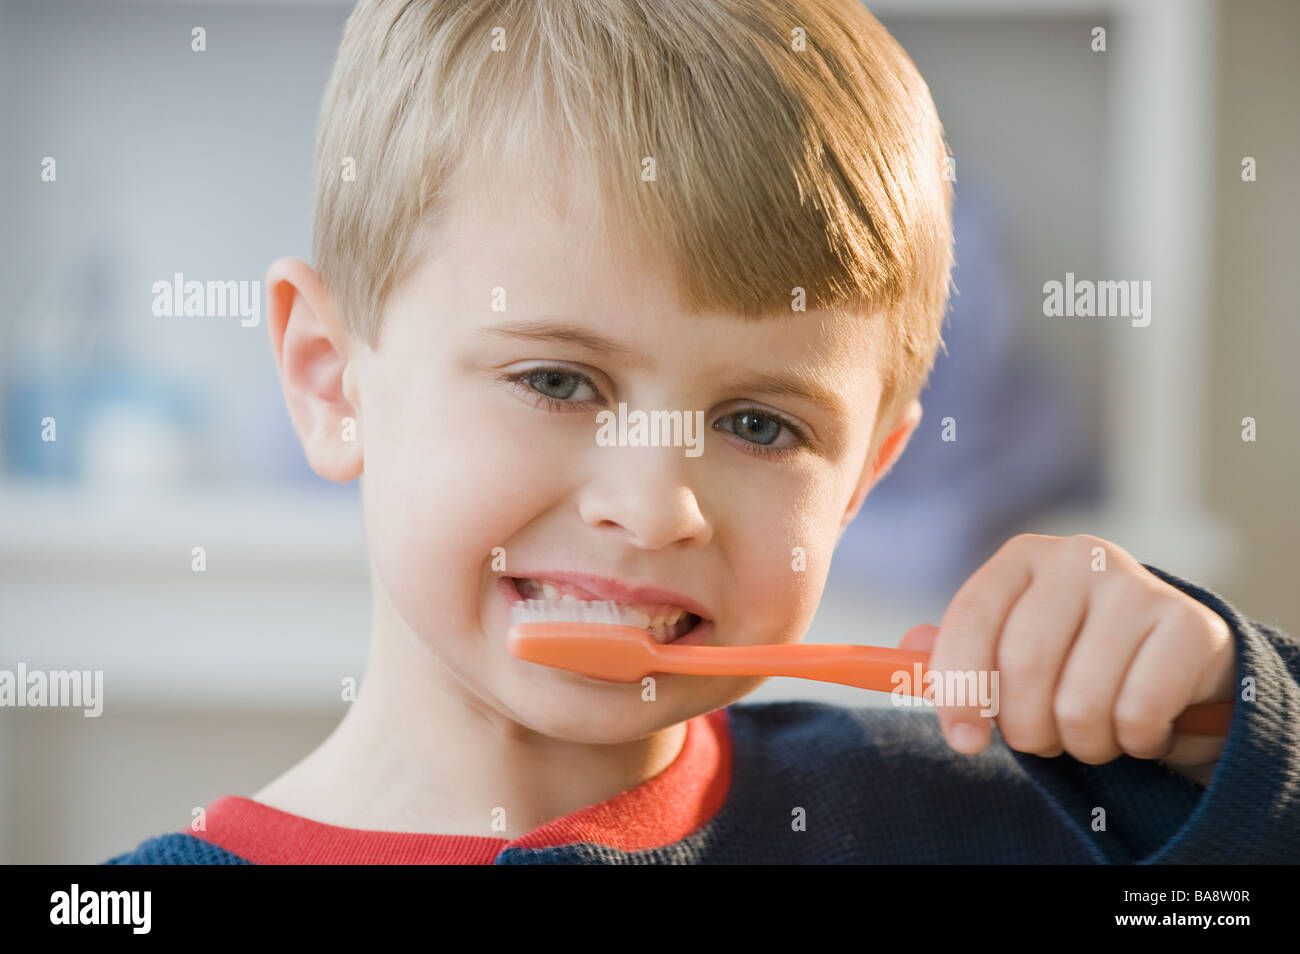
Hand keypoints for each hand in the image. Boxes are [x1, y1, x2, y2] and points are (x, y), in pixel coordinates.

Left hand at [901, 534, 1235, 770]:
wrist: (1179, 664)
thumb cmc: (1075, 658)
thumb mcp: (1010, 649)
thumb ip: (955, 654)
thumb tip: (907, 650)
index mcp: (1021, 559)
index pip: (970, 620)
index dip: (958, 688)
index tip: (964, 742)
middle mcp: (1077, 558)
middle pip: (1023, 666)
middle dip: (1027, 728)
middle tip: (1043, 738)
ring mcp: (1137, 585)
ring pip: (1080, 703)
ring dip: (1083, 742)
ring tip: (1096, 728)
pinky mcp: (1188, 624)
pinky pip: (1137, 715)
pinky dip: (1135, 740)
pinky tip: (1143, 723)